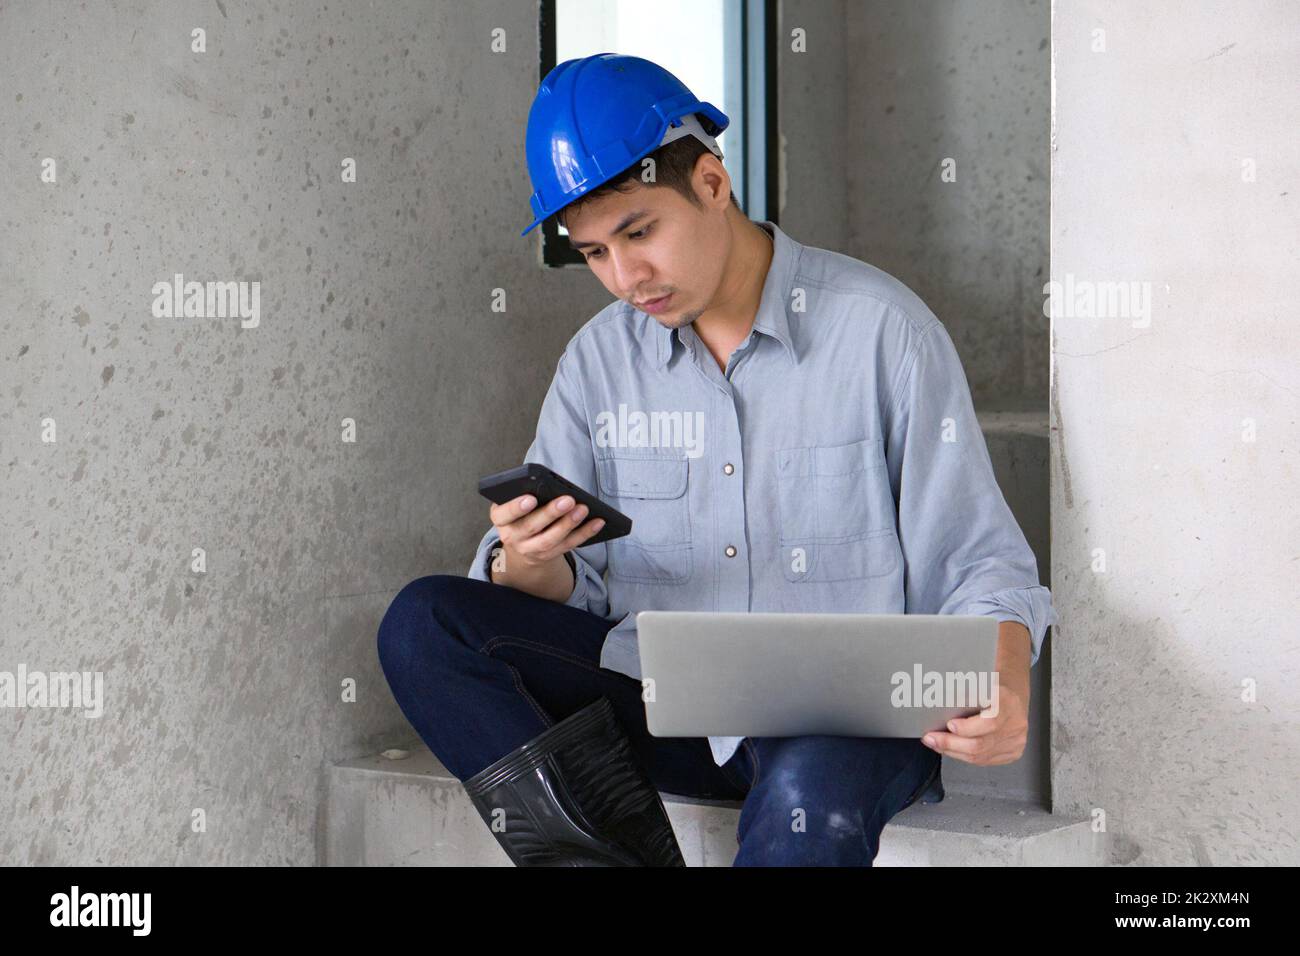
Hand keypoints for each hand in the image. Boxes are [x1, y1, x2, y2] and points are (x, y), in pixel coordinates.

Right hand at [490, 493, 604, 571]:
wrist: (521, 544)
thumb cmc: (521, 514)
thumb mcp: (514, 505)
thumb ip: (524, 493)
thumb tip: (551, 485)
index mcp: (500, 519)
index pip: (503, 514)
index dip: (515, 508)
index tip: (531, 498)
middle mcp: (512, 537)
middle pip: (530, 526)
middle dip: (550, 513)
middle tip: (568, 500)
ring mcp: (529, 549)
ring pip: (549, 540)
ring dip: (568, 524)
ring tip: (583, 509)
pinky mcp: (548, 556)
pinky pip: (567, 545)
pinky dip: (584, 533)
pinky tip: (597, 522)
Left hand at [920, 621, 1031, 765]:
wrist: (1012, 696)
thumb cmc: (989, 687)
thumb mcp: (980, 681)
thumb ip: (964, 691)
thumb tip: (934, 696)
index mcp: (1009, 702)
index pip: (991, 721)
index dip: (968, 727)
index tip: (948, 724)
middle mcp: (1016, 724)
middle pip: (980, 744)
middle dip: (950, 743)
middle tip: (930, 738)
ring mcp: (1016, 741)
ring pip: (979, 756)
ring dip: (952, 751)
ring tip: (934, 743)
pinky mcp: (1013, 752)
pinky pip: (984, 761)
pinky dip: (963, 756)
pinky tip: (949, 749)